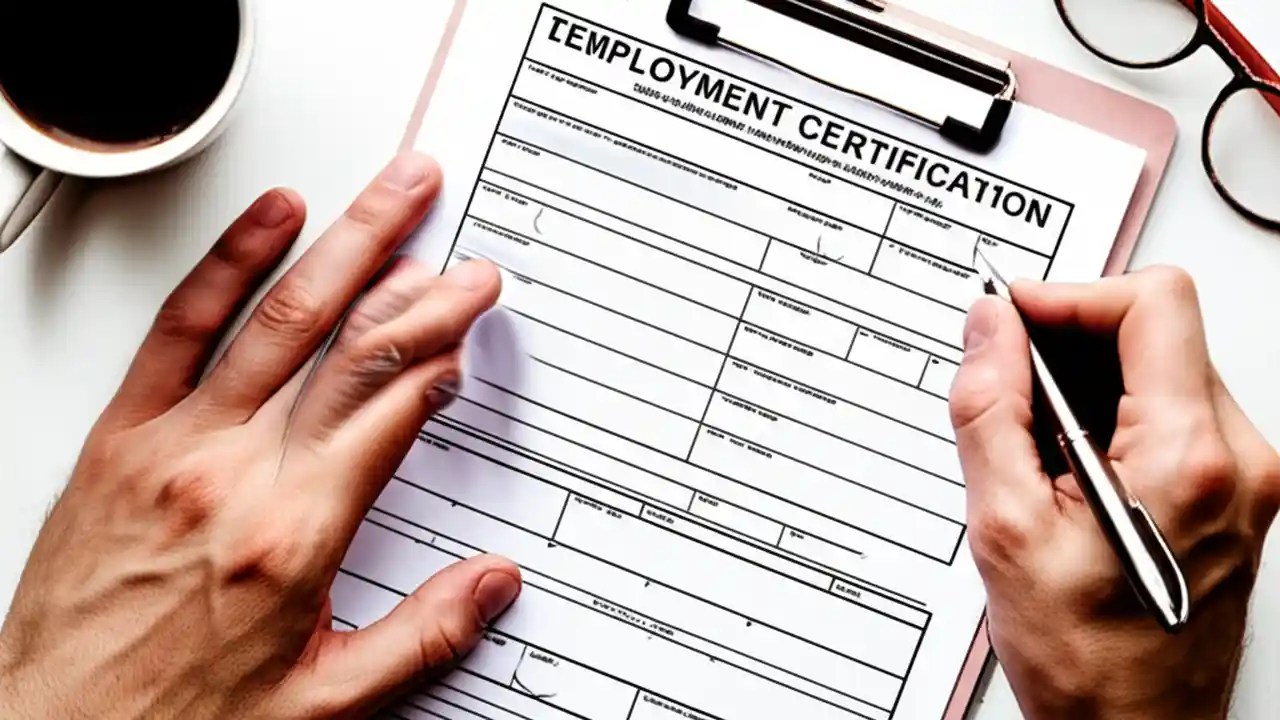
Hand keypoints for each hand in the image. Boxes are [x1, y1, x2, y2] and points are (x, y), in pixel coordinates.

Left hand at [0, 153, 521, 718]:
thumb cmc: (178, 719)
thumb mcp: (324, 702)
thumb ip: (423, 637)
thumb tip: (495, 585)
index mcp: (298, 535)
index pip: (393, 405)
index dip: (443, 345)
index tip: (473, 311)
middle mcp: (239, 475)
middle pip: (352, 350)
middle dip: (421, 288)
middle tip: (463, 252)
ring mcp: (175, 445)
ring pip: (280, 319)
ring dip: (348, 245)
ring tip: (393, 194)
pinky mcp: (120, 437)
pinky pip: (179, 328)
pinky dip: (229, 262)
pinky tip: (271, 218)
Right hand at [950, 267, 1279, 719]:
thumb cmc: (1087, 661)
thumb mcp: (1006, 529)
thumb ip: (991, 411)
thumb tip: (988, 330)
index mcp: (1190, 458)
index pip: (1150, 304)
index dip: (1069, 297)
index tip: (1012, 318)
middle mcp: (1239, 460)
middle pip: (1159, 330)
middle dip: (1071, 339)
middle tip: (1008, 382)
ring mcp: (1246, 478)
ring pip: (1163, 368)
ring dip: (1089, 381)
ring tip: (1034, 443)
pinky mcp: (1234, 494)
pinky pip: (1172, 413)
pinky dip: (1113, 415)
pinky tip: (1068, 467)